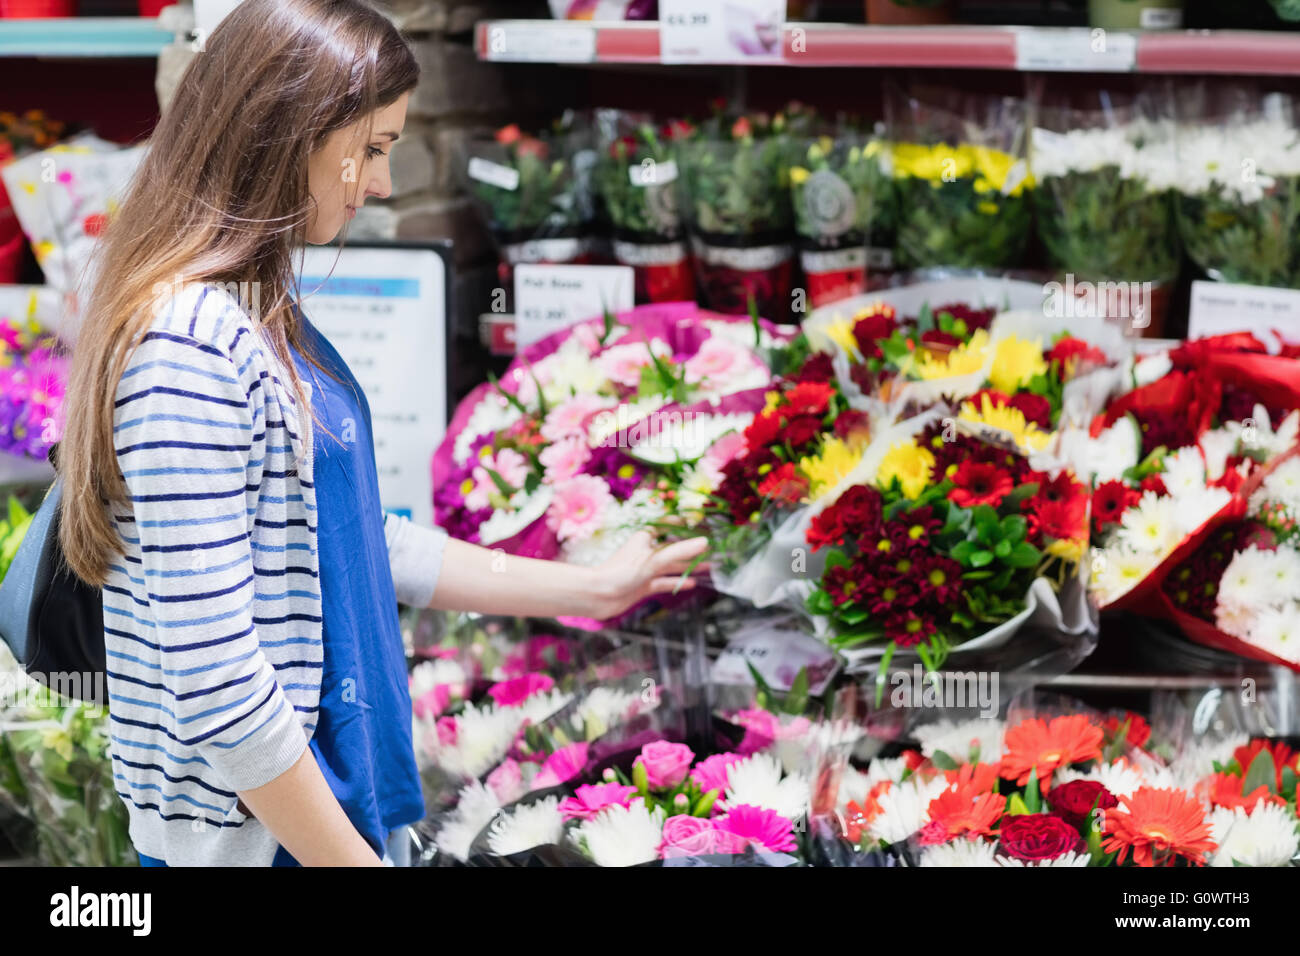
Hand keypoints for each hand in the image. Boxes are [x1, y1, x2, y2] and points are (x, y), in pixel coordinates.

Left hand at [591, 532, 709, 620]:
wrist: (597, 596)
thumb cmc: (621, 572)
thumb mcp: (654, 560)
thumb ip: (680, 552)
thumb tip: (705, 542)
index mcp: (645, 537)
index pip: (669, 525)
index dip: (685, 524)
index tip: (704, 523)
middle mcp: (646, 551)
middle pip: (673, 547)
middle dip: (692, 549)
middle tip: (713, 549)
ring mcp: (645, 569)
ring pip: (671, 566)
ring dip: (689, 566)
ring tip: (710, 566)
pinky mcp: (643, 585)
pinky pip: (664, 582)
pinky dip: (677, 582)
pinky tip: (692, 583)